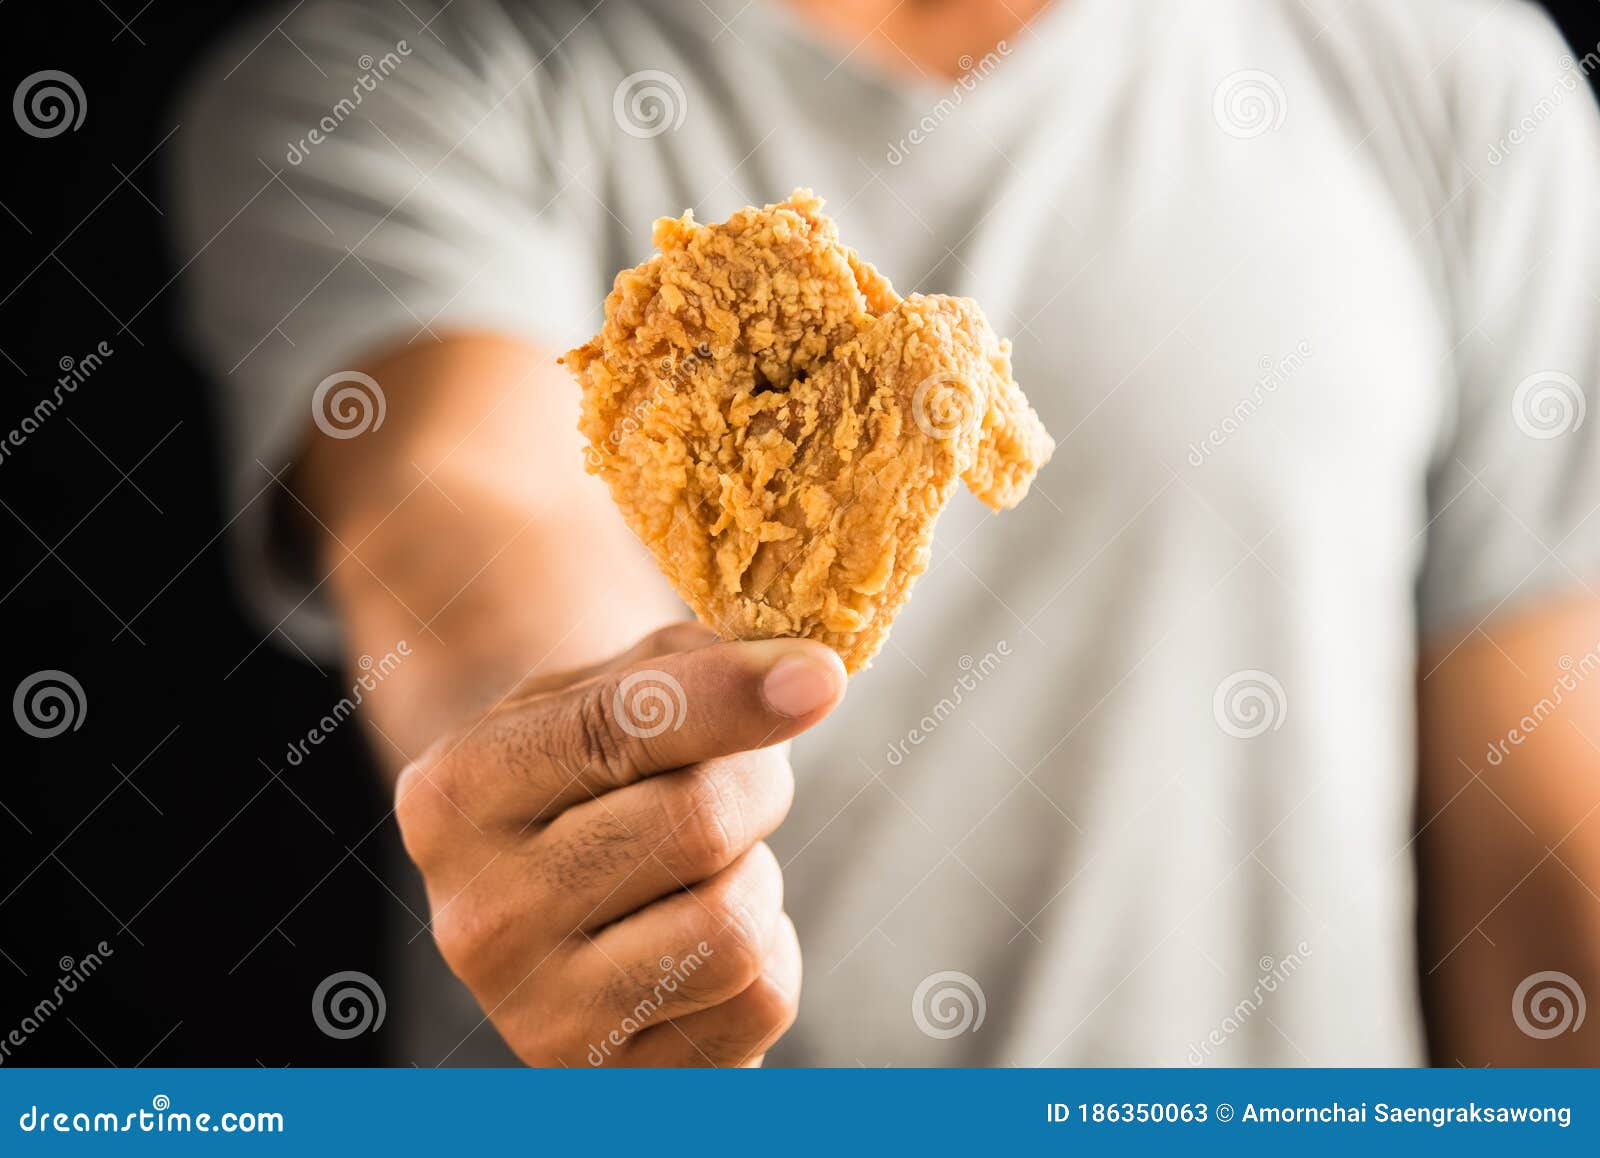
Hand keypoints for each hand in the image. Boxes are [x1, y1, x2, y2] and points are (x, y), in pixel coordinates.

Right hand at [394, 623, 847, 1065]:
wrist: (549, 890)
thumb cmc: (593, 765)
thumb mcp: (609, 688)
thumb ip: (693, 667)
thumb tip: (807, 678)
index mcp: (456, 791)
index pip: (616, 728)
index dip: (732, 696)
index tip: (822, 677)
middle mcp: (480, 914)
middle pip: (696, 823)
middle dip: (758, 783)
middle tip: (746, 775)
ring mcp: (538, 1014)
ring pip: (733, 925)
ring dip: (759, 875)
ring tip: (713, 863)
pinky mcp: (609, 1078)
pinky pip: (760, 1002)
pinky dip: (769, 954)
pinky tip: (710, 931)